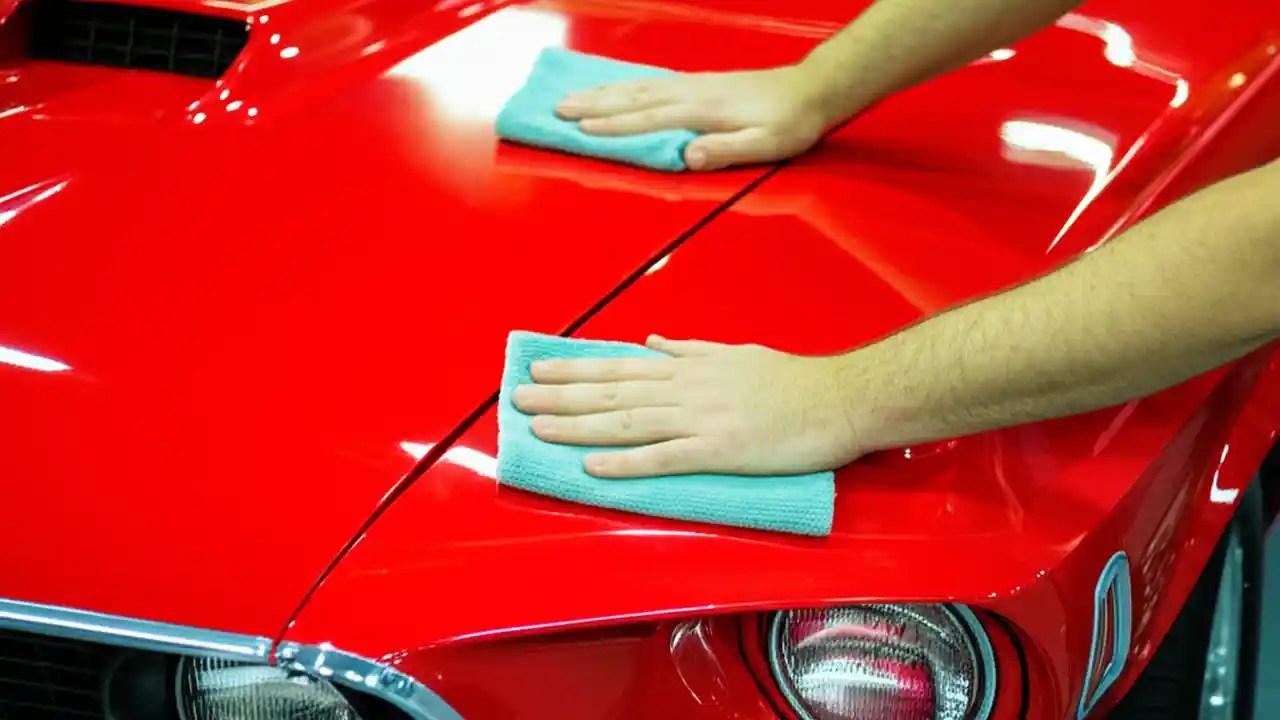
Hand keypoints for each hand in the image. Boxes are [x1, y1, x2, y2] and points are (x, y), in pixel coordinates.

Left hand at [512, 336, 864, 476]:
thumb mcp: (735, 353)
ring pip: (626, 422)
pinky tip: (592, 465)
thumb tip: (652, 341)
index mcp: (688, 366)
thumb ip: (690, 350)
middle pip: (612, 392)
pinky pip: (662, 458)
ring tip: (538, 429)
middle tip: (518, 399)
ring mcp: (699, 419)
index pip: (619, 367)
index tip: (539, 370)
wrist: (837, 400)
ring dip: (578, 425)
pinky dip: (624, 462)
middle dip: (561, 396)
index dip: (575, 370)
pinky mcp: (717, 451)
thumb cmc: (789, 380)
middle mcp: (685, 388)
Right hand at [556, 66, 835, 170]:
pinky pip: (651, 81)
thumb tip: (688, 156)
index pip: (650, 118)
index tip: (582, 130)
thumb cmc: (790, 125)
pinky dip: (625, 83)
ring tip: (571, 97)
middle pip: (634, 97)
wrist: (812, 91)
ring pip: (638, 86)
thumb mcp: (766, 145)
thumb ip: (726, 149)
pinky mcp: (698, 83)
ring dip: (602, 92)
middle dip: (594, 104)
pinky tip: (612, 87)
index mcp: (704, 111)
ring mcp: (693, 85)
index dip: (615, 126)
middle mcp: (692, 92)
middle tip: (557, 109)